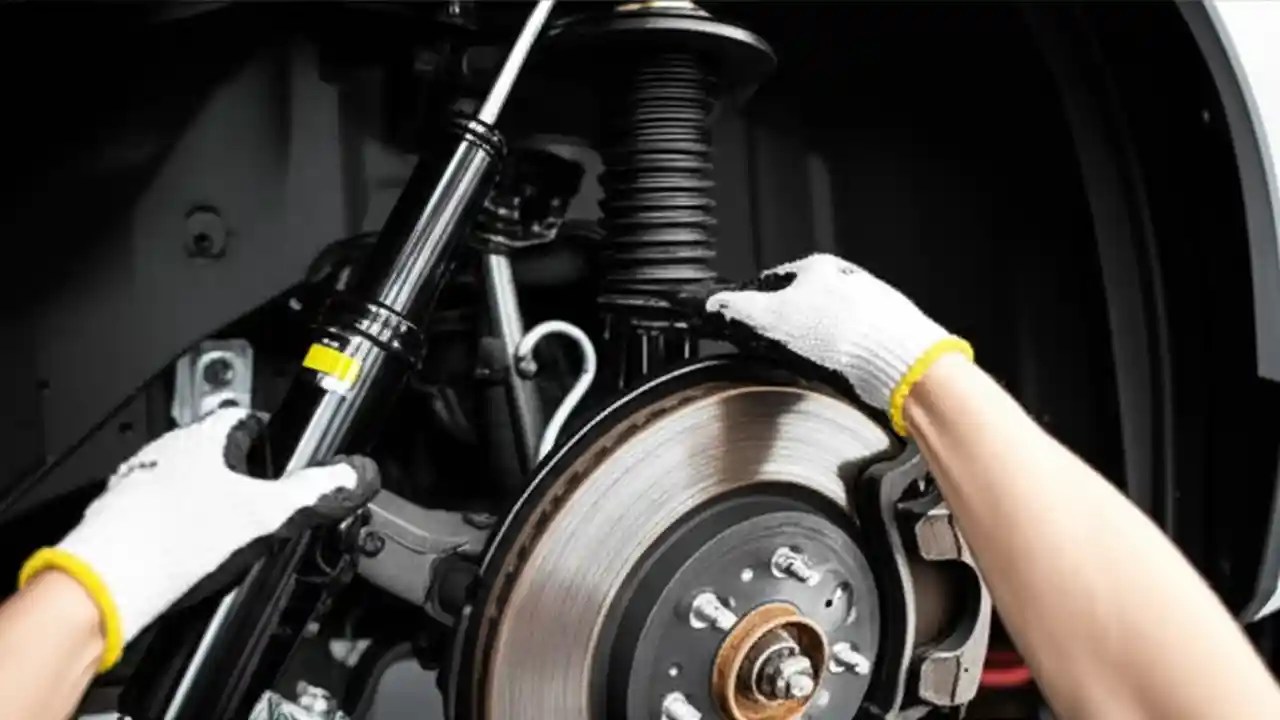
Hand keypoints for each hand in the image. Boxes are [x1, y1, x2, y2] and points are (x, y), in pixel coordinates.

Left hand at [17, 408, 378, 671]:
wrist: (108, 581)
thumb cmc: (177, 540)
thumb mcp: (265, 515)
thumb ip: (313, 493)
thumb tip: (353, 473)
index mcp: (204, 436)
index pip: (248, 419)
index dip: (273, 440)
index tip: (284, 461)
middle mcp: (167, 449)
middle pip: (217, 452)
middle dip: (241, 478)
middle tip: (260, 509)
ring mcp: (139, 479)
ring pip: (186, 480)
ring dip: (206, 501)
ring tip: (226, 537)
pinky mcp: (121, 513)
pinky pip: (160, 510)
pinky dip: (177, 526)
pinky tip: (190, 554)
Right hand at [706, 253, 971, 434]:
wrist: (899, 362)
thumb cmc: (846, 331)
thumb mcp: (774, 318)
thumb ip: (739, 309)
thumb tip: (714, 303)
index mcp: (818, 267)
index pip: (772, 281)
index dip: (754, 303)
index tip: (746, 320)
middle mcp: (846, 282)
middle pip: (802, 303)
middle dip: (787, 326)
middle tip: (775, 347)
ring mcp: (867, 309)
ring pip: (827, 325)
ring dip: (814, 344)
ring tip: (807, 362)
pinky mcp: (882, 337)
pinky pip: (849, 346)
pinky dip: (837, 359)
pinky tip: (834, 371)